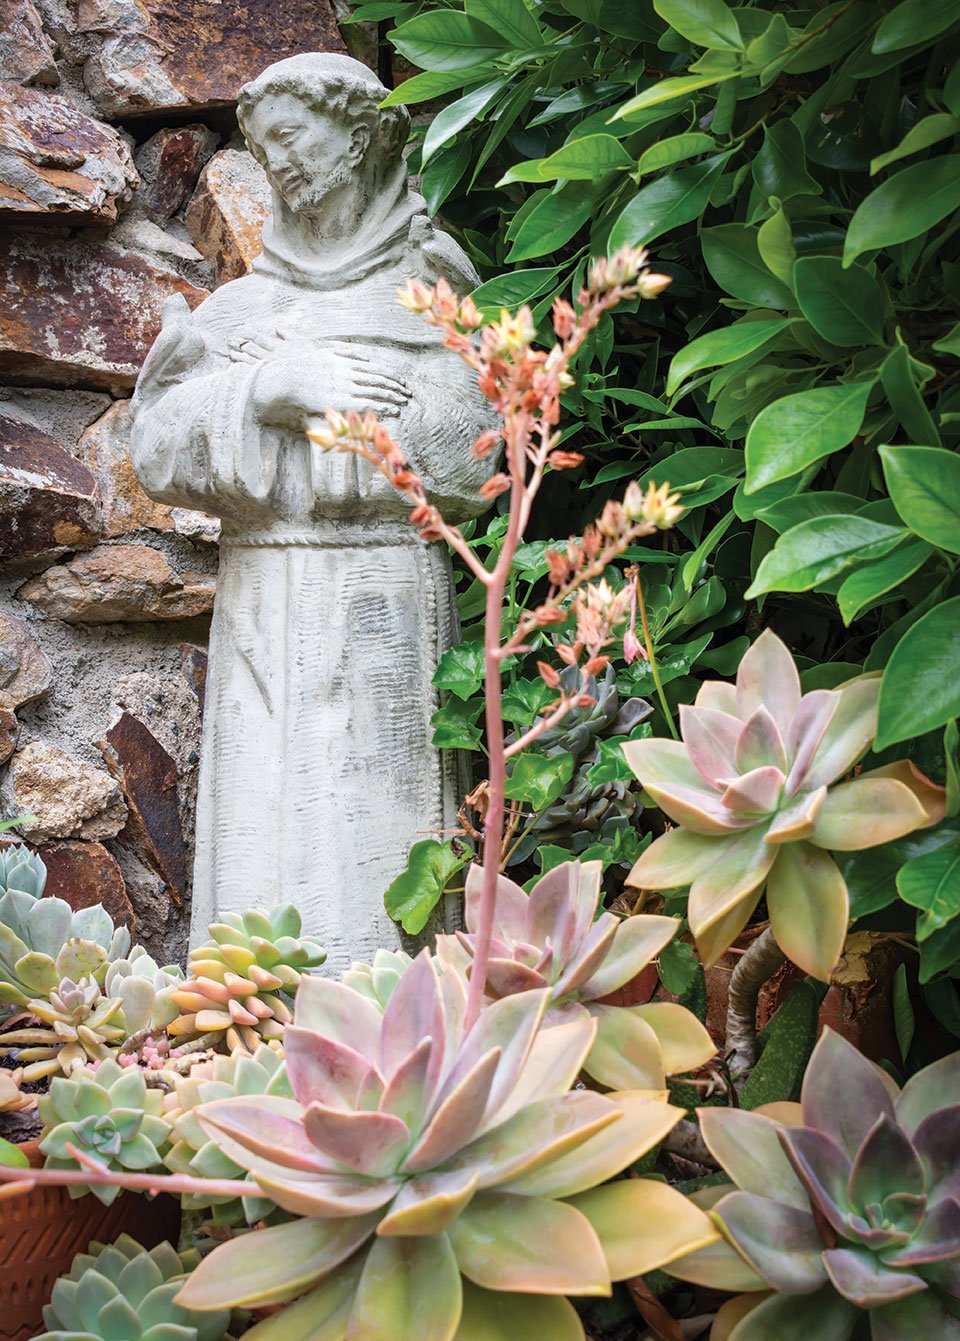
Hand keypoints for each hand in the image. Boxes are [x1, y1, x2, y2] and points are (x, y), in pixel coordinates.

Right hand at [237, 331, 411, 427]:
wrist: (283, 378)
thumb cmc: (298, 369)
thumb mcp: (321, 352)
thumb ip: (340, 353)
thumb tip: (354, 353)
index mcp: (343, 359)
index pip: (373, 366)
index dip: (388, 373)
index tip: (400, 379)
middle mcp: (347, 370)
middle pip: (378, 377)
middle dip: (394, 385)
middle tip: (408, 391)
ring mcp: (344, 385)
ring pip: (375, 390)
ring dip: (392, 396)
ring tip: (405, 401)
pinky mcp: (340, 399)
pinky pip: (367, 403)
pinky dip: (382, 406)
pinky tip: (394, 410)